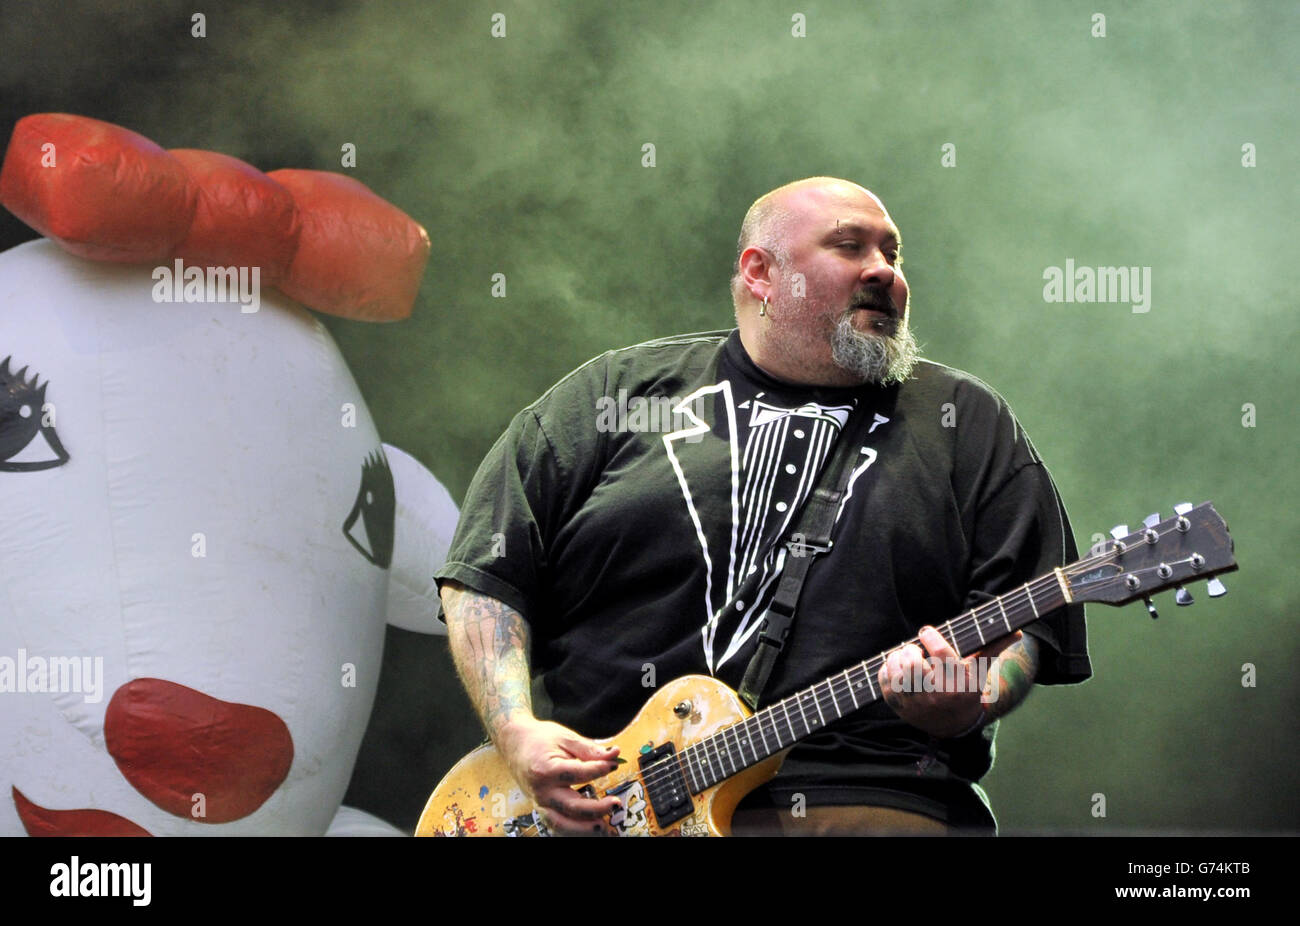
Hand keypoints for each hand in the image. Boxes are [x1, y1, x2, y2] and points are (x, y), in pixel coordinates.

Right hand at [496, 716, 622, 835]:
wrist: (515, 743)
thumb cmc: (540, 739)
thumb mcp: (566, 737)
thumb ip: (590, 749)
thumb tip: (614, 755)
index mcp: (547, 769)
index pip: (580, 774)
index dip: (600, 770)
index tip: (614, 765)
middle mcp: (542, 790)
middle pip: (572, 806)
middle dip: (597, 808)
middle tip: (615, 803)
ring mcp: (539, 801)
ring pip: (561, 823)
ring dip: (583, 828)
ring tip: (602, 825)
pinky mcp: (540, 807)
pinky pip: (555, 825)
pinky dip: (570, 830)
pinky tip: (586, 827)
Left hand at [877, 627, 1021, 737]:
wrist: (953, 723)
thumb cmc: (967, 687)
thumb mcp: (981, 670)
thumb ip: (995, 647)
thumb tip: (1019, 631)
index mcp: (960, 684)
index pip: (942, 656)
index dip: (931, 639)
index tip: (927, 632)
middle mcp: (939, 696)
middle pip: (913, 664)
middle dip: (910, 650)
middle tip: (914, 649)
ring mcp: (918, 704)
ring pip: (897, 673)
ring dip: (897, 658)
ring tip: (906, 657)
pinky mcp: (900, 707)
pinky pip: (885, 682)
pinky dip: (887, 670)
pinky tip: (897, 669)